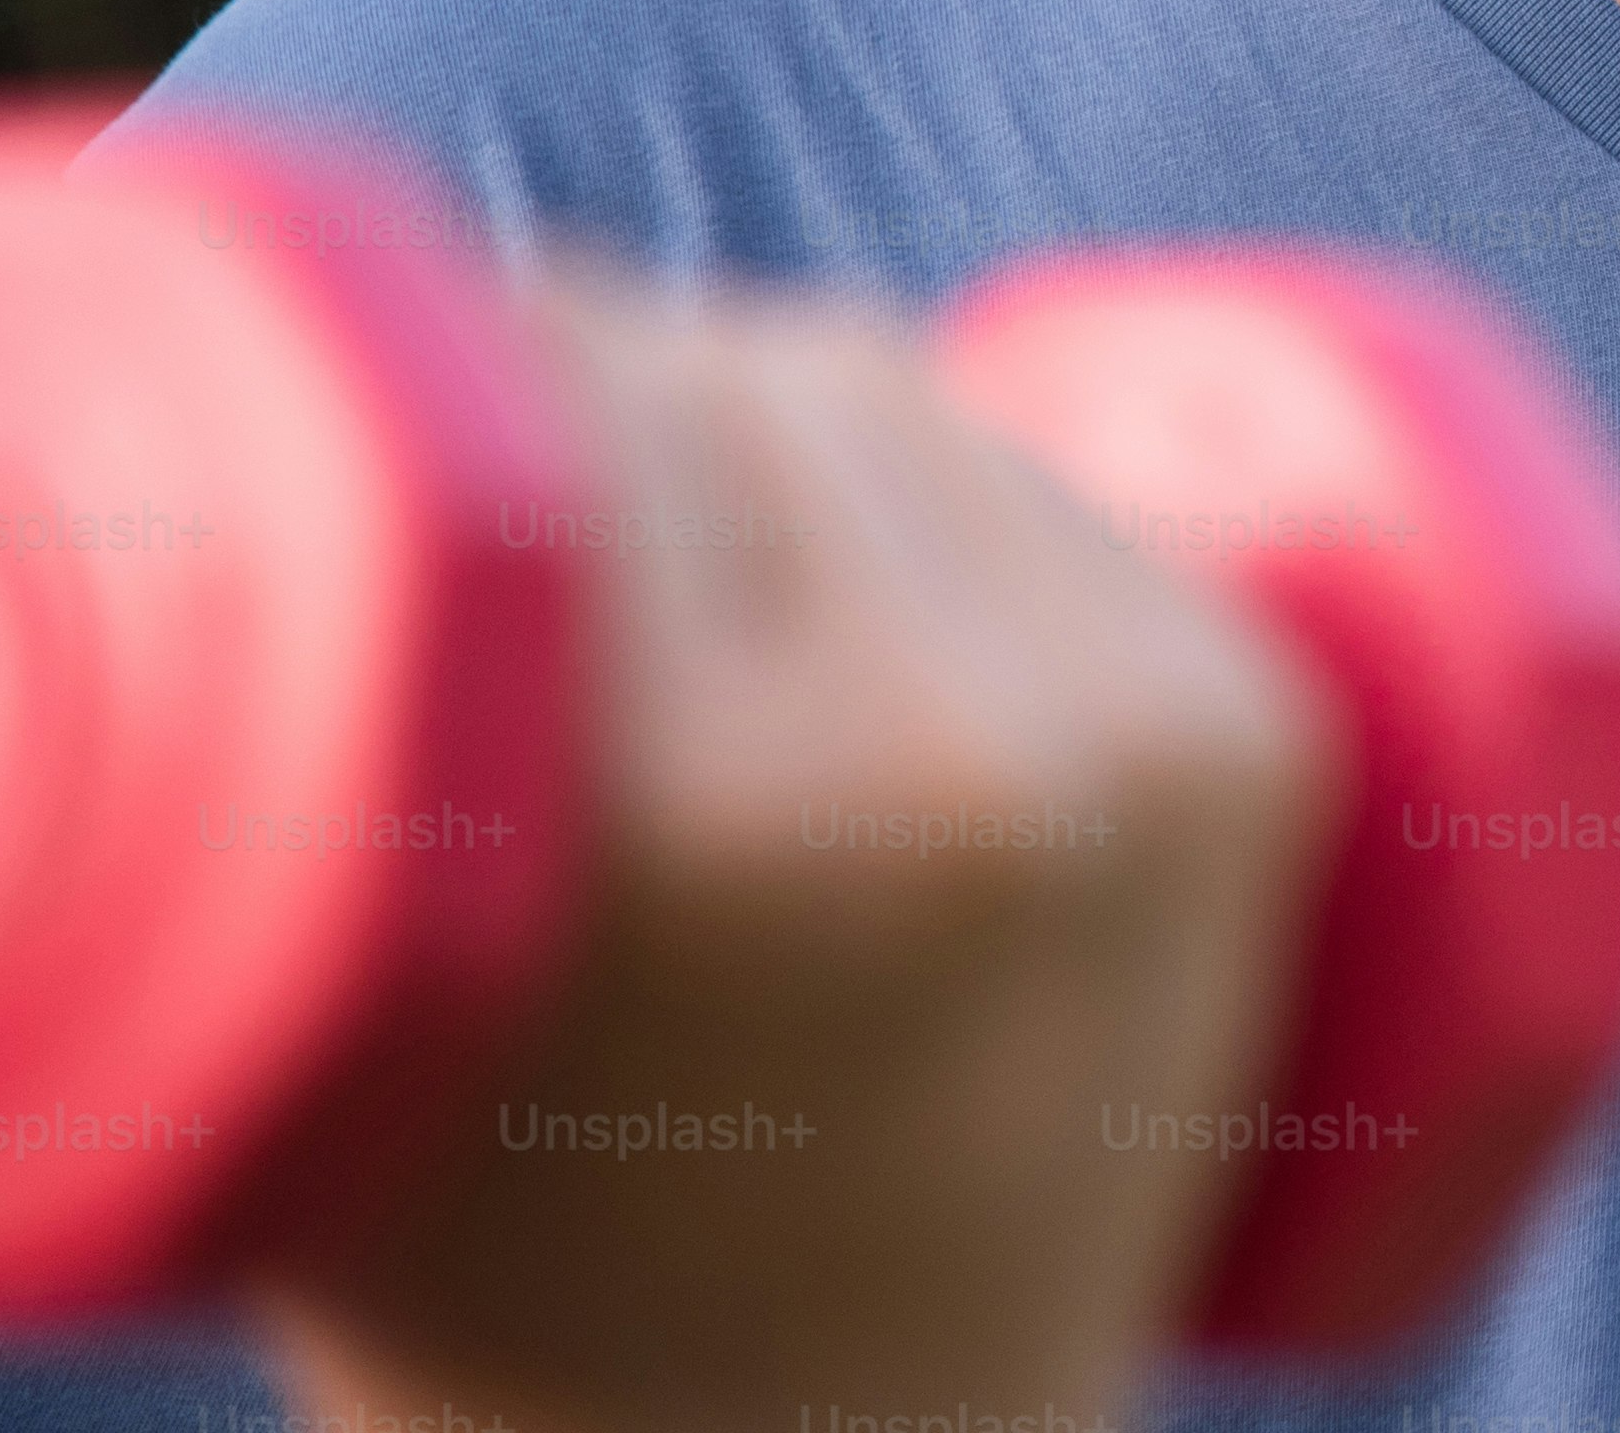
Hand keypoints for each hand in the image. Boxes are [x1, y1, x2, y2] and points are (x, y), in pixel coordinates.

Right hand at [258, 278, 1338, 1432]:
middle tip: (522, 425)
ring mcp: (1149, 750)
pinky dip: (952, 489)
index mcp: (714, 824)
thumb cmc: (509, 1287)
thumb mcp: (358, 1024)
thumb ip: (366, 703)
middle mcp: (962, 759)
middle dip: (625, 365)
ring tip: (676, 502)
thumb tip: (372, 337)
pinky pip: (1072, 497)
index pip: (583, 390)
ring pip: (920, 404)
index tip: (399, 351)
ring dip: (788, 408)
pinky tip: (868, 545)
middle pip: (758, 367)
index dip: (475, 331)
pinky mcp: (1261, 751)